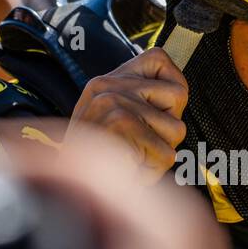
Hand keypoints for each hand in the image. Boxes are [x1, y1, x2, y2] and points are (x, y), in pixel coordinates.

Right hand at [66, 47, 188, 182]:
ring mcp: (113, 101)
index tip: (155, 111)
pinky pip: (167, 152)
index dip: (170, 87)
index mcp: (107, 81)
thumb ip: (141, 101)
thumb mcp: (115, 119)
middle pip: (178, 94)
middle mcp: (107, 85)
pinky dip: (154, 169)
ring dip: (161, 151)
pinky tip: (130, 168)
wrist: (68, 190)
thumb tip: (178, 92)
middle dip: (168, 127)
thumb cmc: (99, 162)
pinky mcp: (122, 123)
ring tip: (133, 156)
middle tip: (140, 142)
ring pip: (177, 128)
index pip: (158, 58)